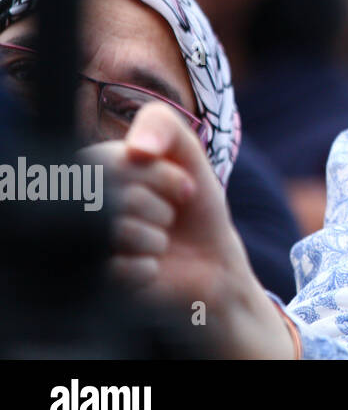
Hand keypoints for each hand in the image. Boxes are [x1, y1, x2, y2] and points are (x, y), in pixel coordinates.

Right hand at [82, 102, 296, 357]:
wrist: (210, 259)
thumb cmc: (192, 202)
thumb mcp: (184, 151)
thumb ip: (161, 125)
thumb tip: (136, 149)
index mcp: (87, 169)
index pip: (114, 162)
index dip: (162, 176)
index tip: (181, 187)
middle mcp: (75, 206)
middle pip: (119, 198)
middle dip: (162, 208)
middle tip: (166, 218)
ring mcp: (78, 246)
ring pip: (119, 233)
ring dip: (156, 239)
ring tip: (156, 242)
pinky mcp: (88, 284)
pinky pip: (118, 270)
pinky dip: (147, 268)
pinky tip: (148, 268)